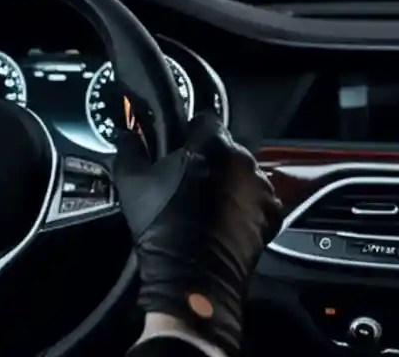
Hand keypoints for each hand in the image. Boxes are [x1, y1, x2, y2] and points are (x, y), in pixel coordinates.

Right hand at [114, 112, 281, 355]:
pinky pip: (257, 199)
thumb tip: (126, 136)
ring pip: (242, 174)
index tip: (179, 148)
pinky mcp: (271, 214)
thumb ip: (129, 149)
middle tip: (188, 182)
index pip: (205, 120)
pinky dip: (244, 206)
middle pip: (225, 149)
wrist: (194, 279)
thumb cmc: (163, 228)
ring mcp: (261, 188)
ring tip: (206, 206)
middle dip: (209, 161)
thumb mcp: (132, 183)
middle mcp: (243, 160)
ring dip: (229, 183)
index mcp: (212, 144)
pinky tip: (223, 221)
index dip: (189, 133)